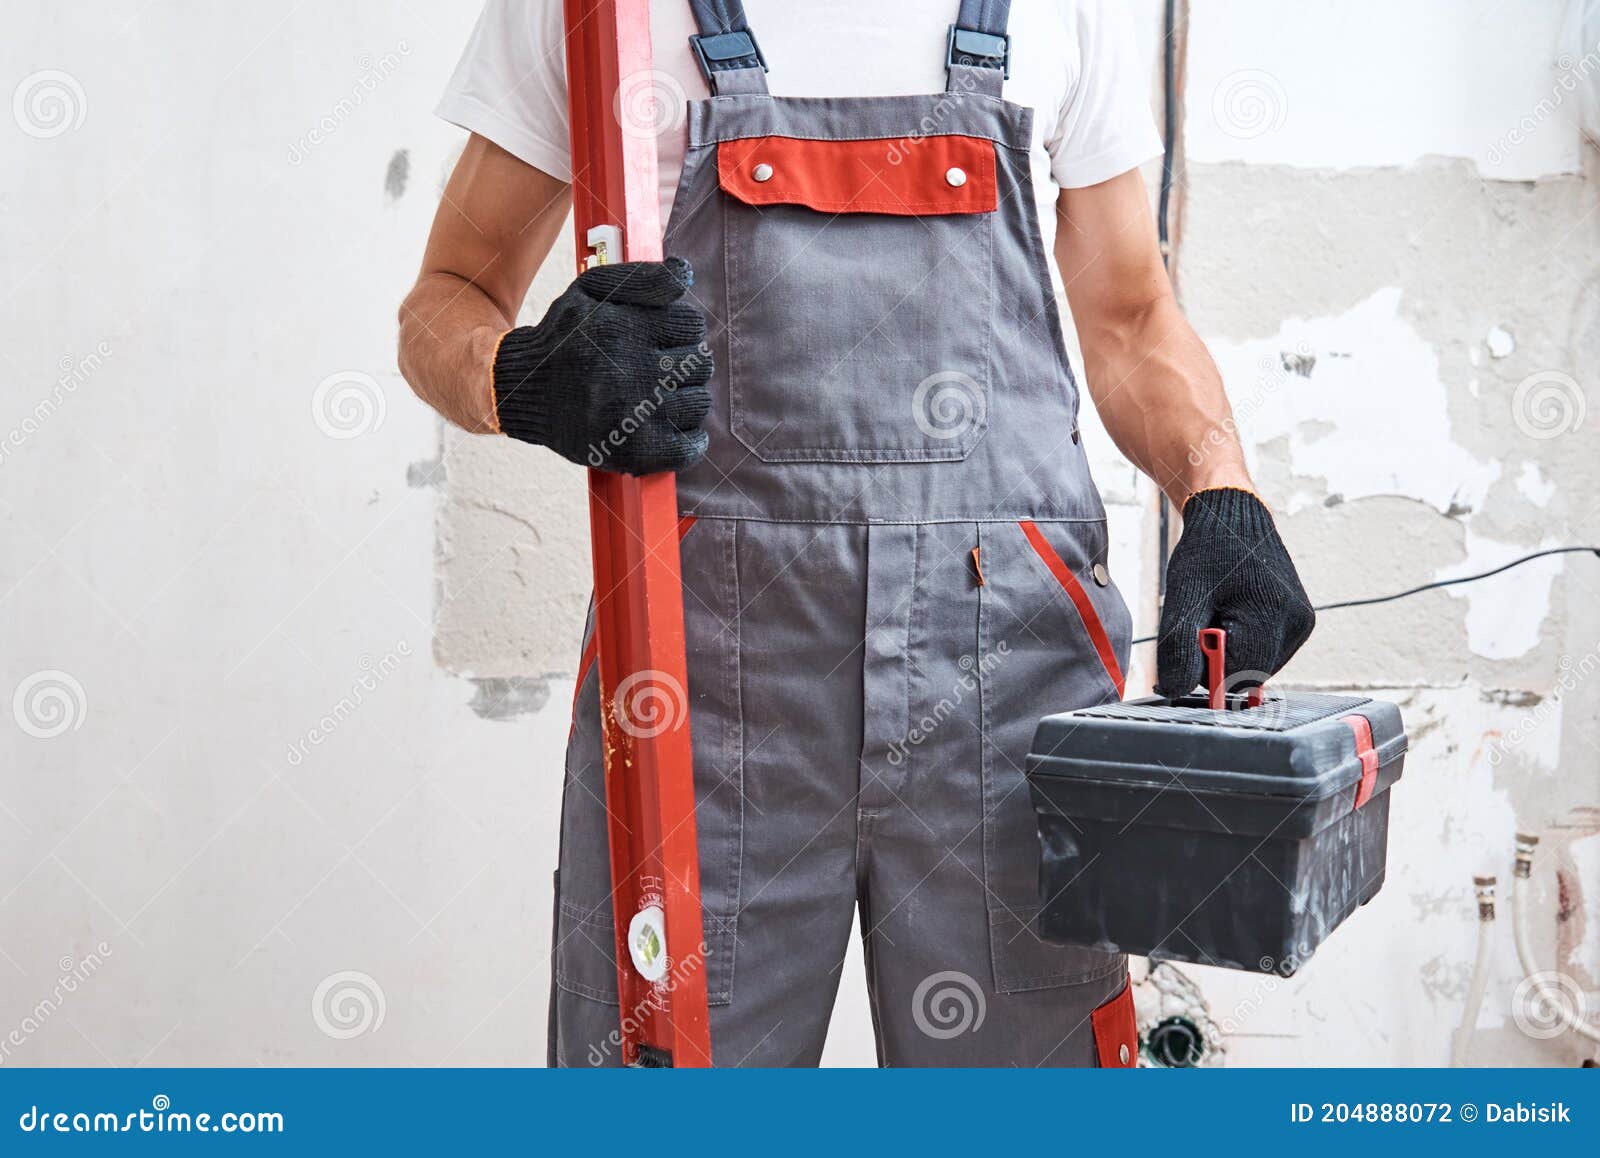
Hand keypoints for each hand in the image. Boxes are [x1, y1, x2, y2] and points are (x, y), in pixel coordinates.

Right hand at [490, 257, 712, 474]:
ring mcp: (631, 416)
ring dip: (688, 396)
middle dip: (687, 362)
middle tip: (663, 366)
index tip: (666, 337)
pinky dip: (691, 439)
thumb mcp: (591, 289)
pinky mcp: (631, 452)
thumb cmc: (565, 336)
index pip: (691, 325)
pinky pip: (687, 447)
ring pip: (698, 402)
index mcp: (622, 330)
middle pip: (700, 364)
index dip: (682, 329)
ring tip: (662, 394)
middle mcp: (628, 373)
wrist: (522, 390)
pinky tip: (673, 425)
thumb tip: (685, 273)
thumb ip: (642, 277)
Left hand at [1155, 488, 1314, 696]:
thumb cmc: (1206, 552)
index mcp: (1273, 615)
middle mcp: (1297, 623)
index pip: (1236, 675)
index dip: (1206, 665)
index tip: (1194, 633)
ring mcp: (1302, 624)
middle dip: (1218, 657)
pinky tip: (1235, 613)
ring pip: (1257, 665)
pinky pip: (1266, 652)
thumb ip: (1179, 648)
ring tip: (1221, 610)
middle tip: (1205, 617)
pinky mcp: (1300, 623)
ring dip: (1231, 650)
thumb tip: (1176, 690)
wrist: (1233, 516)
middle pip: (1248, 674)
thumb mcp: (1183, 599)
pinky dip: (1245, 642)